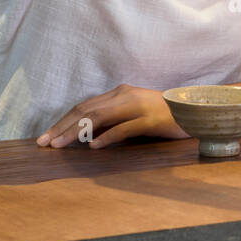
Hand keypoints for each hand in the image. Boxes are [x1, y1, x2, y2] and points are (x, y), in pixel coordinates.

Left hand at [36, 84, 190, 148]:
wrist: (196, 111)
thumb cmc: (164, 117)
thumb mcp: (134, 115)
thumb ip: (113, 121)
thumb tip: (87, 135)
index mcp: (120, 94)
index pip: (84, 106)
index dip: (63, 121)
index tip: (46, 137)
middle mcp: (125, 96)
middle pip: (86, 110)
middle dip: (62, 127)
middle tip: (44, 143)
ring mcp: (138, 106)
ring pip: (99, 117)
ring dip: (77, 132)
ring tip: (60, 145)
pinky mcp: (151, 119)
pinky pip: (124, 128)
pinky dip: (107, 137)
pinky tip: (94, 147)